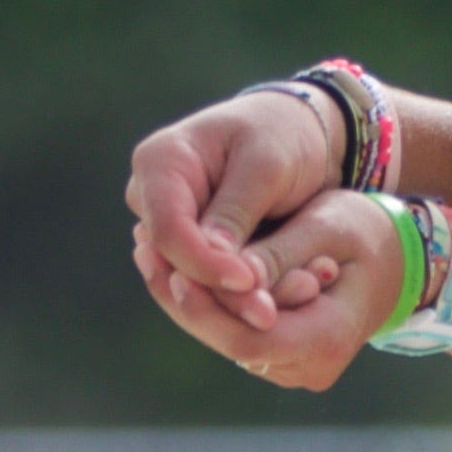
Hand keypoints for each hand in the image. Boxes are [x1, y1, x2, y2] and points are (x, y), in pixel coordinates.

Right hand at [124, 88, 343, 329]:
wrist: (299, 135)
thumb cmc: (283, 136)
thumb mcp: (266, 166)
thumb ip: (236, 212)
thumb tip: (213, 260)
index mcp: (160, 162)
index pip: (167, 230)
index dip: (204, 264)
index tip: (249, 282)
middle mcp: (152, 196)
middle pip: (172, 261)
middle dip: (220, 293)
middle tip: (268, 316)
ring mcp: (169, 223)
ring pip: (189, 279)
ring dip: (233, 302)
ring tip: (277, 314)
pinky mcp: (193, 246)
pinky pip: (208, 281)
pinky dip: (241, 296)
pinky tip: (277, 309)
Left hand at [136, 188, 399, 390]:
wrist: (400, 261)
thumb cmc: (370, 234)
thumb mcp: (327, 228)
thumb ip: (275, 254)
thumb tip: (221, 266)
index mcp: (327, 340)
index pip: (246, 339)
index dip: (202, 306)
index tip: (168, 263)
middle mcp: (307, 367)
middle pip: (226, 343)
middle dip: (182, 297)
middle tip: (143, 244)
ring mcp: (293, 367)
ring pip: (222, 339)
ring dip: (186, 296)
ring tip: (150, 246)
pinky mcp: (280, 356)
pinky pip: (231, 332)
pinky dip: (205, 300)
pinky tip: (177, 261)